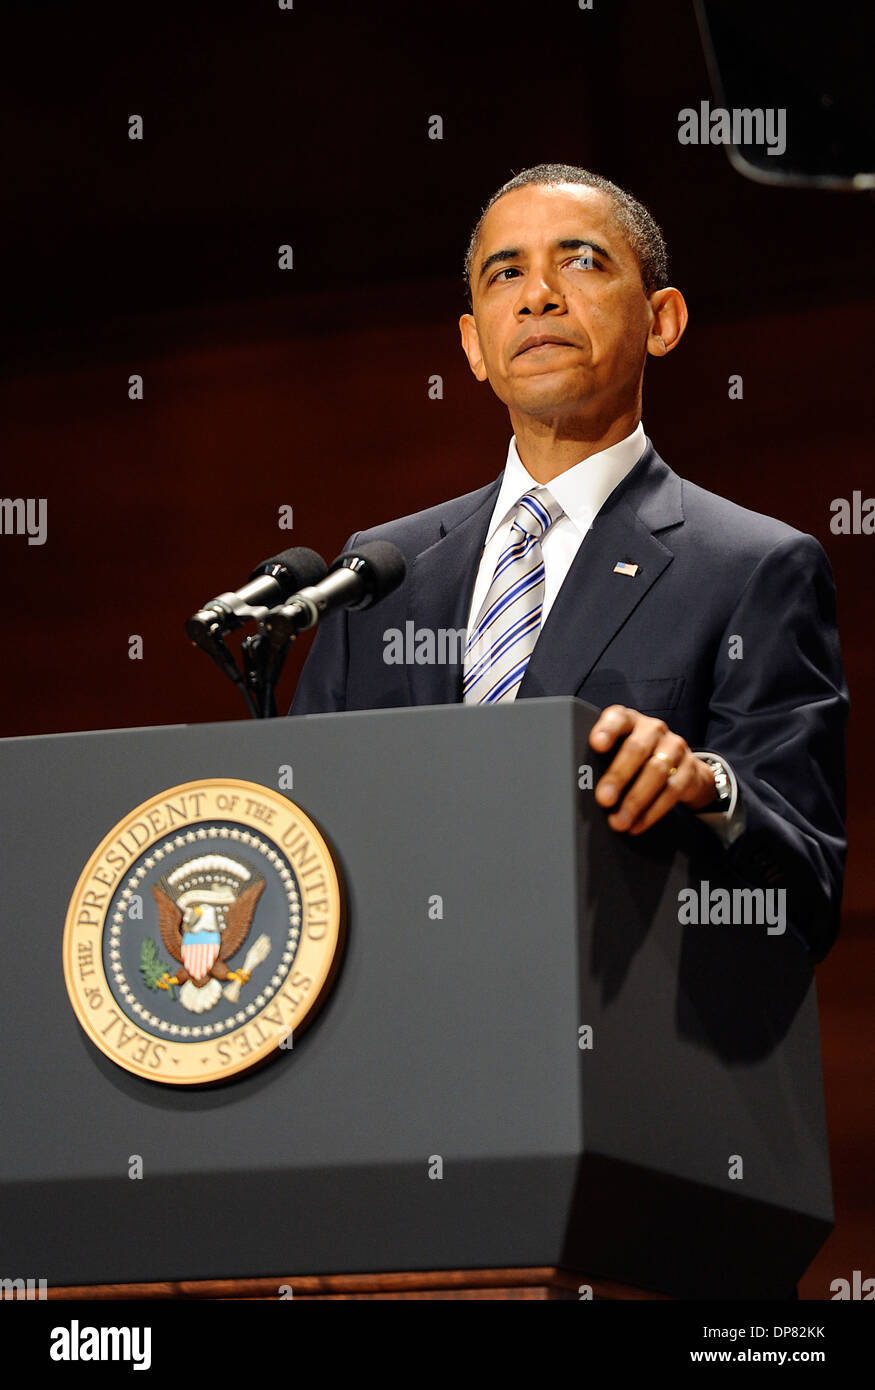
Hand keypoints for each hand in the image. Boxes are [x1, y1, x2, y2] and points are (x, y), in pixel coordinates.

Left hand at [589, 706, 715, 834]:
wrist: (678, 763)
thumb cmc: (634, 757)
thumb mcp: (617, 750)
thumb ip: (600, 760)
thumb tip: (578, 786)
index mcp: (629, 720)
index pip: (618, 718)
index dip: (607, 730)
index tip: (597, 745)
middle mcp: (653, 729)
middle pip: (637, 749)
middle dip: (618, 776)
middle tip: (603, 799)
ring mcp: (674, 746)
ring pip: (656, 772)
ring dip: (635, 801)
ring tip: (618, 822)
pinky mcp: (690, 768)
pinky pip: (672, 791)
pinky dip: (652, 812)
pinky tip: (637, 825)